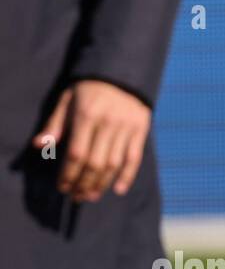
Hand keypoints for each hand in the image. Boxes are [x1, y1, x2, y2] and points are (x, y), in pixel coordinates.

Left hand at [33, 80, 151, 202]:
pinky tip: (118, 189)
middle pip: (95, 163)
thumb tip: (39, 145)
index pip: (76, 154)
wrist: (123, 72)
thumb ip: (54, 124)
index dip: (68, 175)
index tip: (62, 187)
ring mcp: (126, 125)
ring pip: (114, 163)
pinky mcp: (141, 127)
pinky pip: (134, 156)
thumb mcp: (67, 100)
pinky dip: (128, 175)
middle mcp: (108, 122)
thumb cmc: (89, 90)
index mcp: (87, 115)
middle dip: (83, 184)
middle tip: (76, 196)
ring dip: (101, 184)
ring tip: (90, 196)